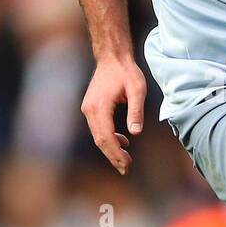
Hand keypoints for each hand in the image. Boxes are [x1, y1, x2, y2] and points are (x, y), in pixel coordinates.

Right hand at [80, 57, 146, 173]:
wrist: (112, 57)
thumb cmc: (126, 71)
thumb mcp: (137, 89)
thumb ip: (136, 110)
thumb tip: (136, 132)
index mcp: (100, 107)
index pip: (106, 137)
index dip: (116, 153)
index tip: (127, 164)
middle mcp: (90, 110)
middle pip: (100, 140)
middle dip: (112, 156)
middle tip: (125, 169)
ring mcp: (88, 109)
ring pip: (97, 136)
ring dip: (110, 149)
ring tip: (125, 160)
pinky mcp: (90, 108)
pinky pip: (98, 128)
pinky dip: (108, 139)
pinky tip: (122, 142)